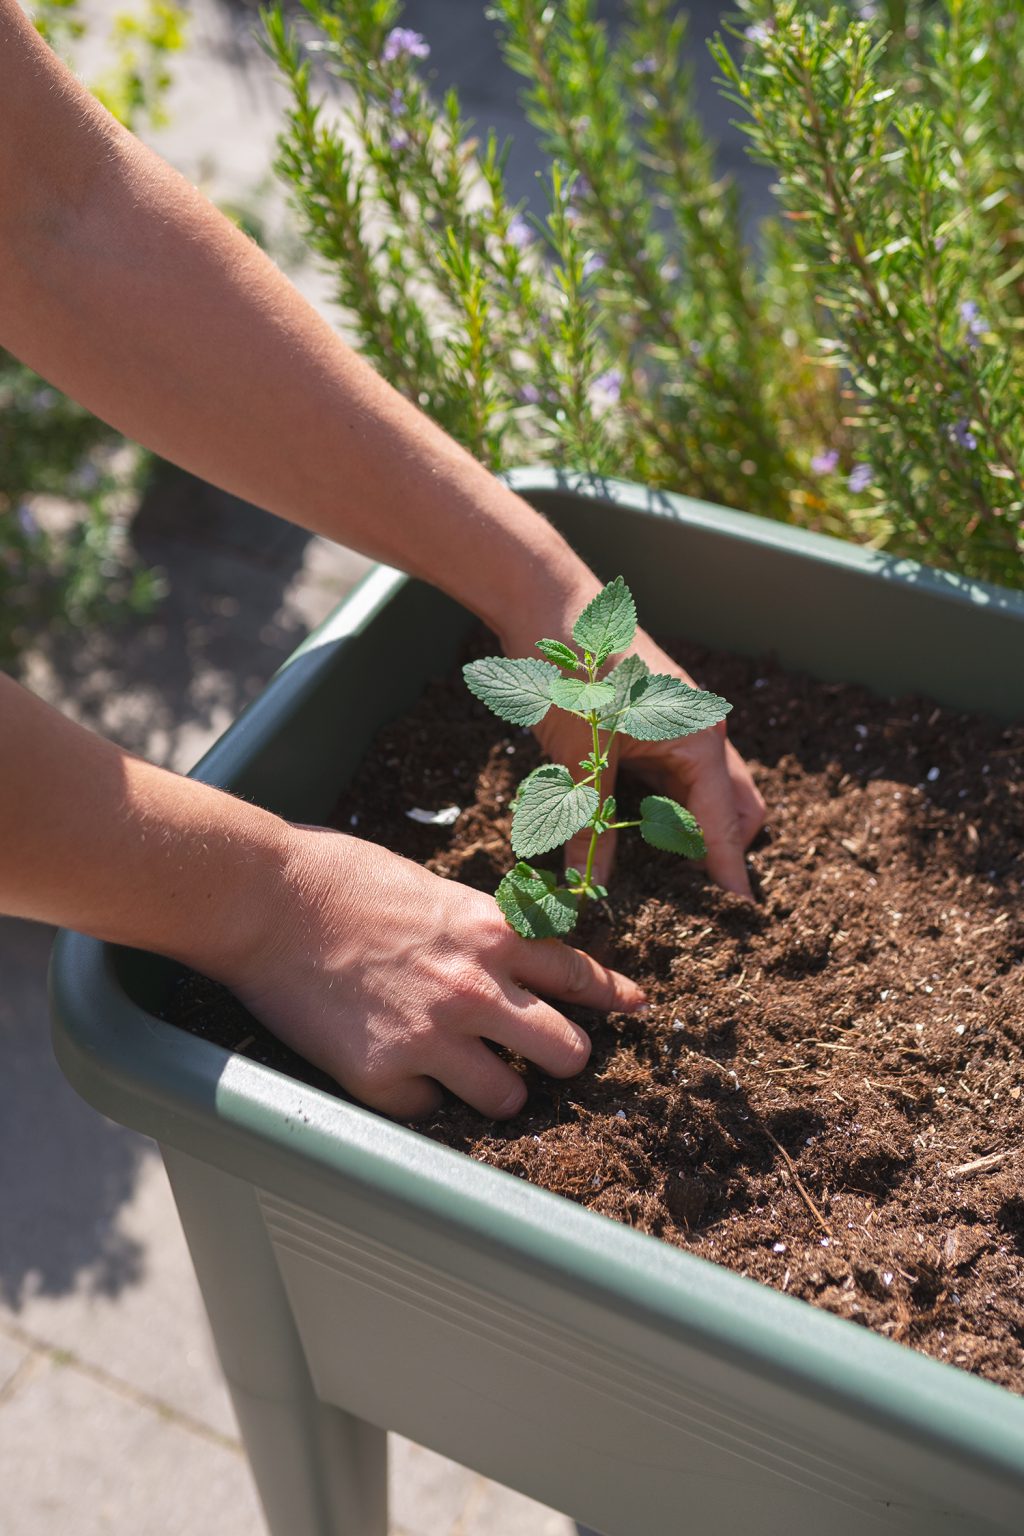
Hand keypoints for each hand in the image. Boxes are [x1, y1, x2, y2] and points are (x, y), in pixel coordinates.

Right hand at [222, 825, 645, 1120]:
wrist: (267, 899)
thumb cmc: (341, 879)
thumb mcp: (434, 891)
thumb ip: (478, 932)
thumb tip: (508, 963)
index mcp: (493, 934)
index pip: (579, 975)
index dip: (613, 998)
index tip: (637, 1009)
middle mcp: (477, 988)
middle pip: (568, 1054)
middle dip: (555, 1059)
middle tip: (532, 1058)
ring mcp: (433, 1036)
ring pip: (509, 1099)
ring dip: (492, 1091)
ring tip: (459, 1073)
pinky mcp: (384, 1075)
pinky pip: (428, 1113)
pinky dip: (416, 1099)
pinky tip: (390, 1069)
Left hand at [529, 629, 764, 897]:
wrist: (546, 603)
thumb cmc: (573, 673)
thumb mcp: (578, 761)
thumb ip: (590, 827)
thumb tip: (589, 886)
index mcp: (700, 744)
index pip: (725, 830)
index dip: (730, 877)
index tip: (743, 924)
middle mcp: (704, 735)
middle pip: (735, 812)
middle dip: (720, 854)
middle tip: (692, 901)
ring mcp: (683, 725)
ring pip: (706, 793)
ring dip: (690, 830)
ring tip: (662, 875)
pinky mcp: (657, 720)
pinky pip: (677, 775)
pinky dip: (667, 805)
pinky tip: (634, 826)